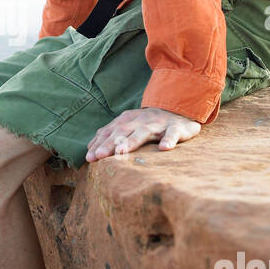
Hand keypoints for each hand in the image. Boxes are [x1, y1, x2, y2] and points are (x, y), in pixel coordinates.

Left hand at [85, 107, 201, 159]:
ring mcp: (158, 123)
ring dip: (132, 141)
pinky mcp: (176, 128)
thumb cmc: (150, 123)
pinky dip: (168, 140)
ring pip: (143, 132)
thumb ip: (110, 135)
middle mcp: (140, 120)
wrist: (180, 110)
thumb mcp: (129, 126)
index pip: (110, 132)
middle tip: (99, 156)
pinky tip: (164, 148)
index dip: (99, 144)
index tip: (89, 158)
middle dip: (109, 144)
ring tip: (121, 152)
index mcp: (127, 120)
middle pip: (122, 131)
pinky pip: (172, 134)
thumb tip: (89, 148)